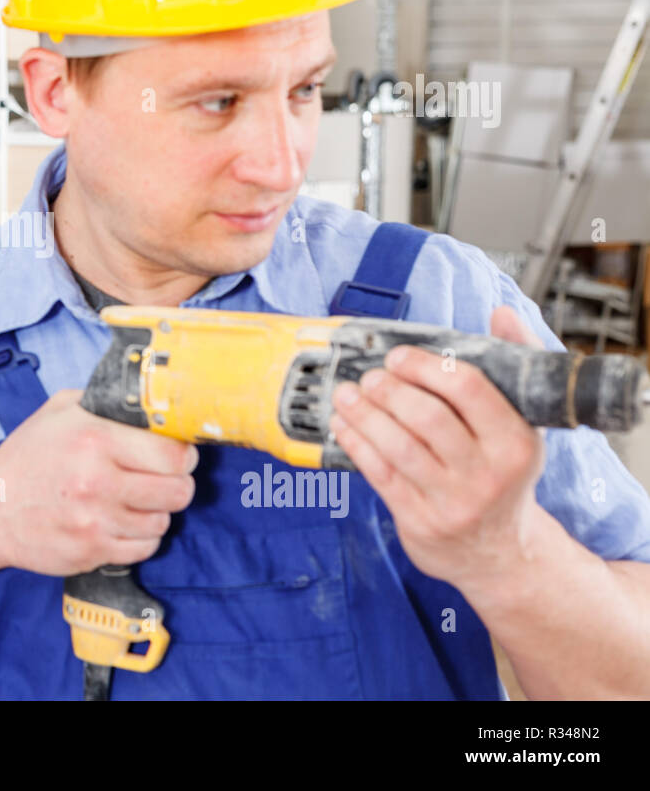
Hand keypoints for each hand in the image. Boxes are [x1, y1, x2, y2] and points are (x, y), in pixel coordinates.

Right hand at [0, 388, 197, 575]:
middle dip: (177, 484)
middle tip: (164, 479)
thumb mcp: (61, 411)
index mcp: (95, 439)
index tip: (178, 456)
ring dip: (155, 511)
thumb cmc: (28, 456)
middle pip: (178, 491)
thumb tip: (154, 405)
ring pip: (163, 522)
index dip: (184, 455)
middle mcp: (97, 481)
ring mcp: (94, 521)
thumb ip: (107, 404)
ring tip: (133, 500)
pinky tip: (119, 522)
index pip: (173, 453)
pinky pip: (144, 549)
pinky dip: (139, 537)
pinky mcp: (91, 552)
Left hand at [328, 305, 548, 589]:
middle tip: (369, 376)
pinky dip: (356, 444)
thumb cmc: (504, 474)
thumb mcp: (524, 425)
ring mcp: (453, 501)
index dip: (425, 366)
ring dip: (364, 414)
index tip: (398, 356)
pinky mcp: (421, 521)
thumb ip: (514, 364)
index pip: (469, 389)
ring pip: (398, 446)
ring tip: (345, 393)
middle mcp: (488, 473)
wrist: (500, 554)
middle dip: (389, 389)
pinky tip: (342, 425)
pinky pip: (380, 473)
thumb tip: (502, 313)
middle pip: (427, 417)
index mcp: (516, 442)